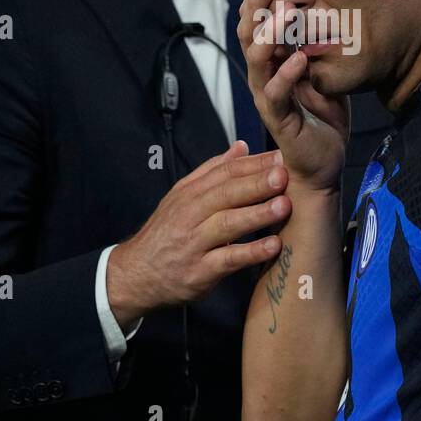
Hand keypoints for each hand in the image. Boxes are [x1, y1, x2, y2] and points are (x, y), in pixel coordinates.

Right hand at [108, 141, 288, 324]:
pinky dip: (250, 253)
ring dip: (257, 214)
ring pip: (227, 224)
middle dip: (256, 183)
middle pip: (226, 194)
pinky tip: (273, 246)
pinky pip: (227, 260)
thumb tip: (242, 147)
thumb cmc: (167, 233)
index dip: (253, 164)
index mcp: (191, 193)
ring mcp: (195, 243)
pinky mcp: (200, 271)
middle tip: (284, 174)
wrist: (136, 274)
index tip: (281, 156)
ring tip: (284, 206)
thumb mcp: (183, 197)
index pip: (225, 172)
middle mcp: (191, 214)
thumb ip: (213, 171)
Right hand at [237, 0, 347, 193]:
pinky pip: (277, 94)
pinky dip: (287, 74)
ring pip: (257, 61)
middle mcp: (263, 78)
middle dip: (254, 7)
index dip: (259, 0)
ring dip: (269, 35)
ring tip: (284, 14)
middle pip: (249, 36)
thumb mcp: (325, 75)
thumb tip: (326, 14)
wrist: (323, 167)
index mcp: (272, 65)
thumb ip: (319, 48)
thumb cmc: (322, 120)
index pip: (257, 26)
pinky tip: (300, 58)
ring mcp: (268, 99)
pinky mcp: (279, 120)